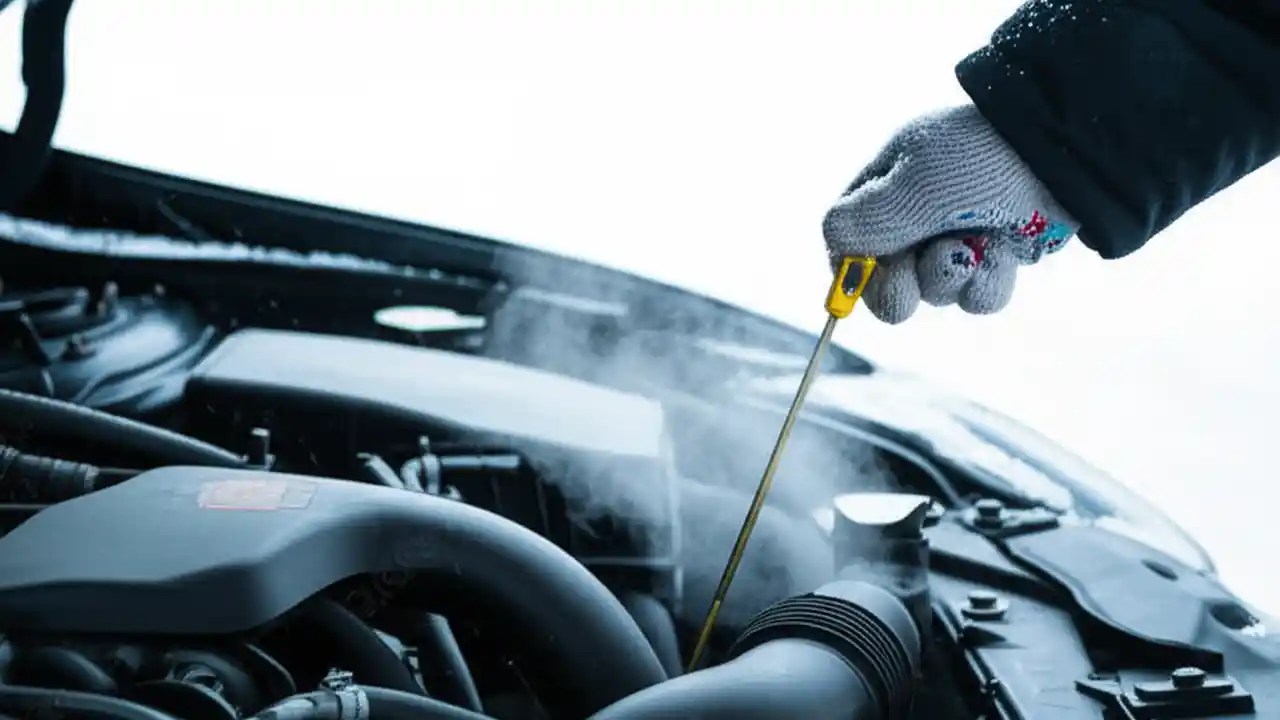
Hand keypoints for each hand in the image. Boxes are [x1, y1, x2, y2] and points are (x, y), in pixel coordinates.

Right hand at [822, 105, 1077, 323]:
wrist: (1065, 151)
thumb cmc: (980, 157)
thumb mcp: (913, 186)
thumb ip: (865, 221)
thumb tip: (832, 242)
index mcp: (883, 191)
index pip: (846, 245)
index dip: (851, 271)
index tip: (865, 279)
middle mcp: (914, 220)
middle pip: (886, 284)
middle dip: (902, 287)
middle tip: (913, 278)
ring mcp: (955, 241)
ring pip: (934, 293)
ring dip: (950, 276)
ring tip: (974, 244)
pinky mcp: (993, 260)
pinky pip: (976, 296)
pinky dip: (988, 279)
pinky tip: (1002, 252)